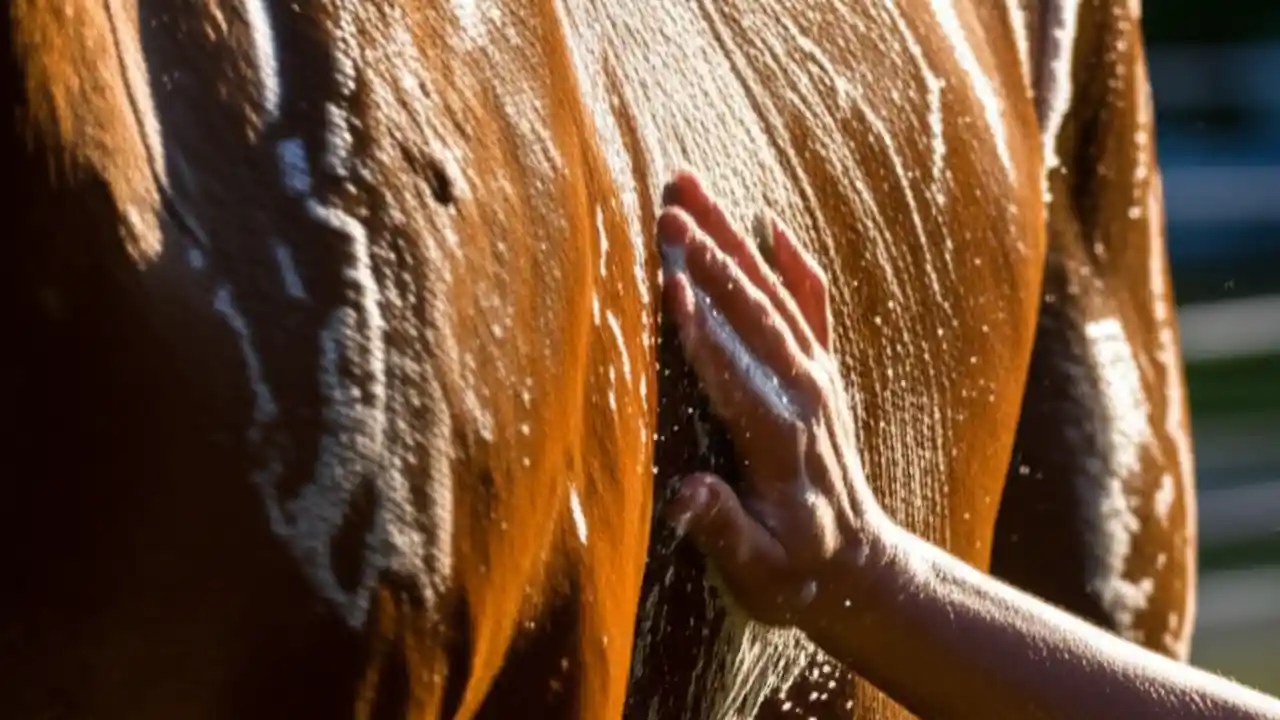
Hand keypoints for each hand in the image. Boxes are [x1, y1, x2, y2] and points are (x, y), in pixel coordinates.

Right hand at [657, 172, 889, 628]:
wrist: (859, 567)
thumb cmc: (797, 574)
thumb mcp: (760, 574)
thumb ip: (726, 531)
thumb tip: (689, 492)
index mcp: (781, 438)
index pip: (734, 371)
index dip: (700, 327)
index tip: (669, 279)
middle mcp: (805, 394)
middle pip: (755, 313)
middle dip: (710, 258)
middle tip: (666, 208)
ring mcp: (817, 377)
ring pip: (774, 291)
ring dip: (732, 239)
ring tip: (688, 188)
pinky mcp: (822, 373)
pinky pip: (811, 305)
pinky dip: (794, 261)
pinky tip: (769, 224)